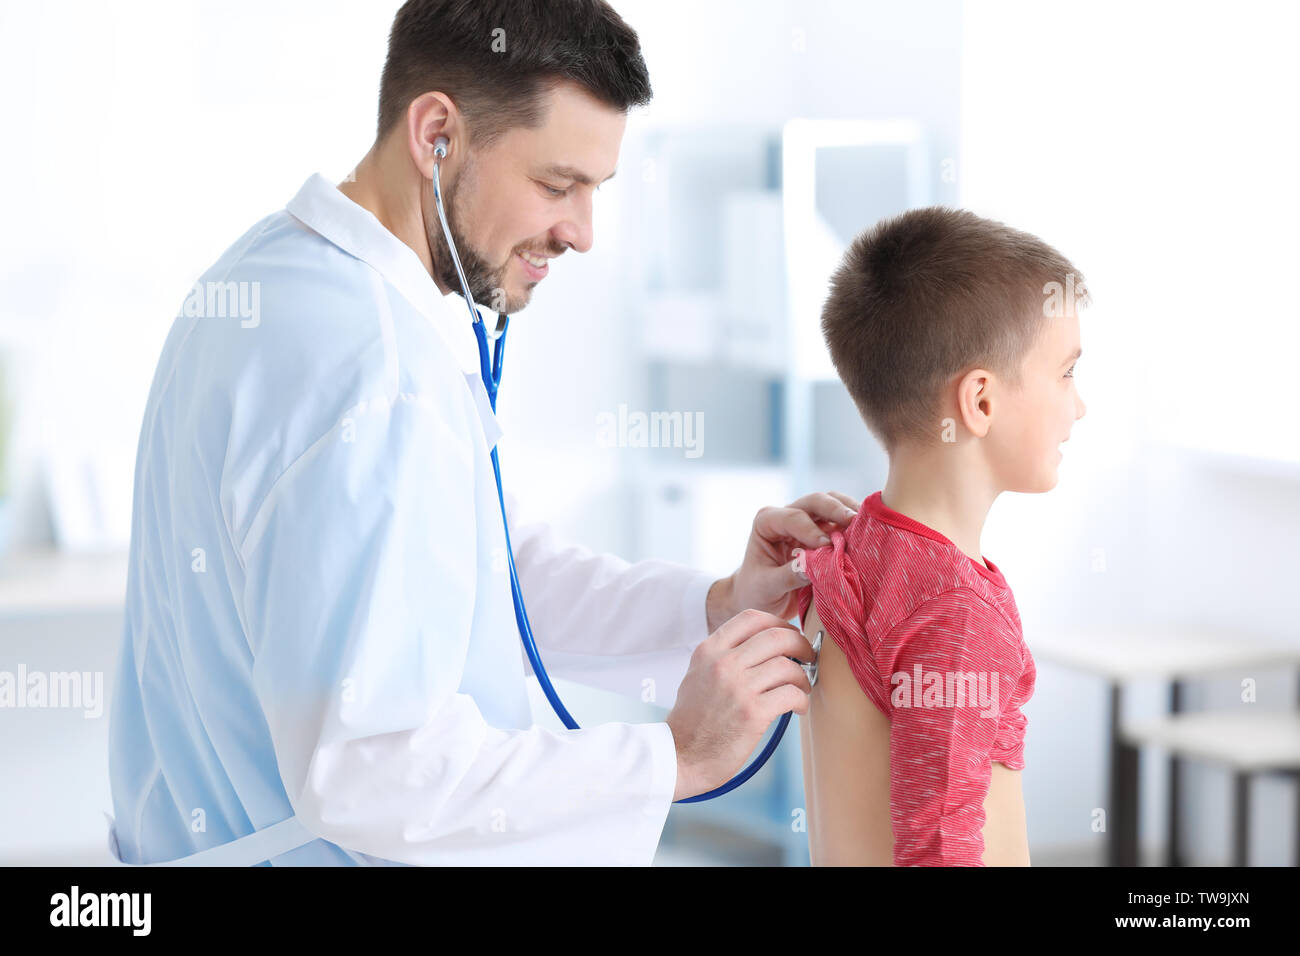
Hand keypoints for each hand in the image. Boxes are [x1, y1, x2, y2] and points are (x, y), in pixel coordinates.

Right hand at [667, 609, 813, 800]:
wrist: (678, 756)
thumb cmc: (691, 721)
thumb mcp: (697, 674)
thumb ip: (723, 657)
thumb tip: (761, 648)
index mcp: (709, 651)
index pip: (752, 618)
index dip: (779, 623)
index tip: (790, 635)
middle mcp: (723, 664)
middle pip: (777, 636)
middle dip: (800, 644)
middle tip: (808, 656)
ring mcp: (738, 688)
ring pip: (788, 665)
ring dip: (802, 676)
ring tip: (801, 688)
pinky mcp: (753, 713)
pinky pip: (791, 694)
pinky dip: (801, 700)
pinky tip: (798, 707)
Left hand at [708, 491, 860, 629]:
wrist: (762, 598)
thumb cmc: (757, 591)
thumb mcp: (768, 586)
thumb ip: (789, 575)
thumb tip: (815, 566)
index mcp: (767, 522)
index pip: (792, 517)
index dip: (811, 529)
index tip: (827, 546)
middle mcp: (787, 516)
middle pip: (815, 501)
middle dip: (835, 508)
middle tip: (855, 520)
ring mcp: (807, 522)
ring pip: (831, 504)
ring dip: (850, 512)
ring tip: (867, 524)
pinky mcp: (823, 532)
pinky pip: (841, 522)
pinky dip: (855, 525)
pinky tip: (868, 534)